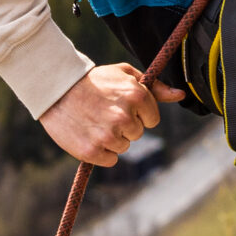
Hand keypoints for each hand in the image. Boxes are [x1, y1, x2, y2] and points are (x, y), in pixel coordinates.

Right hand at [41, 64, 184, 165]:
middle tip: (103, 112)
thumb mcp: (125, 75)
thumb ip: (154, 88)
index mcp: (136, 95)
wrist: (56, 89)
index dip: (138, 114)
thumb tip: (180, 95)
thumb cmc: (94, 81)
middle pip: (137, 134)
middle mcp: (125, 116)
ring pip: (124, 147)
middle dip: (124, 126)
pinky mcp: (92, 151)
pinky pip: (110, 159)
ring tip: (94, 121)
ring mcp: (108, 135)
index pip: (152, 119)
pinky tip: (89, 134)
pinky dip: (101, 151)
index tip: (120, 106)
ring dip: (112, 139)